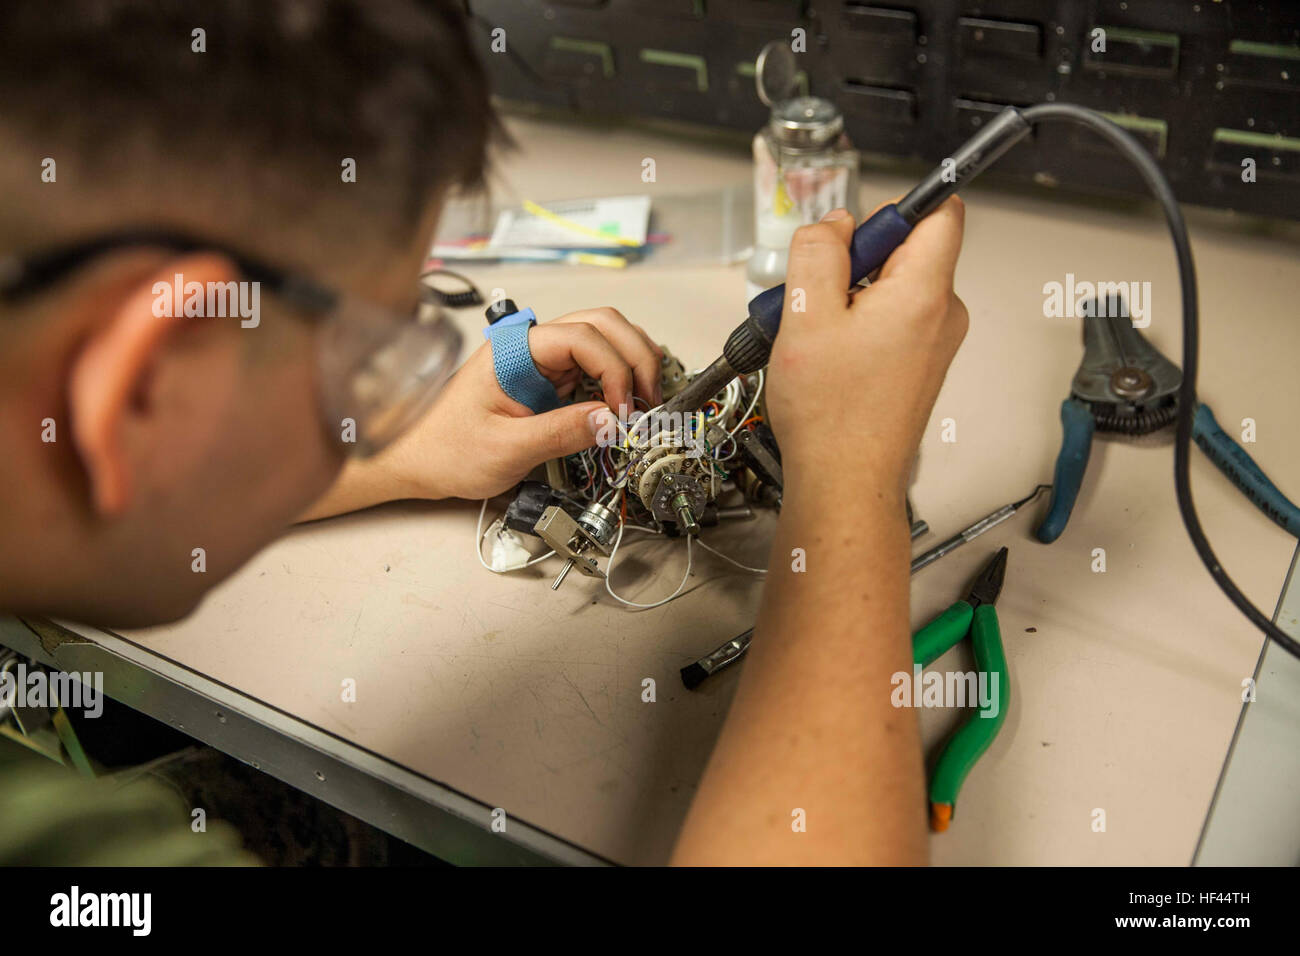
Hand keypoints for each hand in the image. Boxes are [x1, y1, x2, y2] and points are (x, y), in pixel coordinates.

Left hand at [361, 307, 662, 502]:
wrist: (417, 461)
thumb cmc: (446, 450)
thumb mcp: (505, 449)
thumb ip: (560, 432)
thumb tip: (611, 419)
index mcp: (514, 349)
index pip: (582, 335)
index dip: (614, 368)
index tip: (623, 409)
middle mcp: (531, 345)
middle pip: (602, 323)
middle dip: (635, 356)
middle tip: (651, 398)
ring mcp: (543, 360)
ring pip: (605, 338)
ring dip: (633, 363)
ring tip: (646, 400)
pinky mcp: (550, 380)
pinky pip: (596, 366)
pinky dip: (621, 379)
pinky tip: (629, 402)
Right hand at [765, 199, 967, 502]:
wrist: (846, 482)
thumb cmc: (832, 416)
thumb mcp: (804, 316)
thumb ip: (818, 252)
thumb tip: (834, 224)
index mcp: (924, 293)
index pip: (941, 210)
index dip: (894, 207)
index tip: (857, 230)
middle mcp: (942, 315)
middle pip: (908, 250)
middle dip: (856, 260)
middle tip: (819, 297)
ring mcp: (934, 343)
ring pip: (893, 287)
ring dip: (850, 297)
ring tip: (818, 337)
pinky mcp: (919, 365)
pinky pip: (891, 321)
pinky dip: (857, 327)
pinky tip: (829, 357)